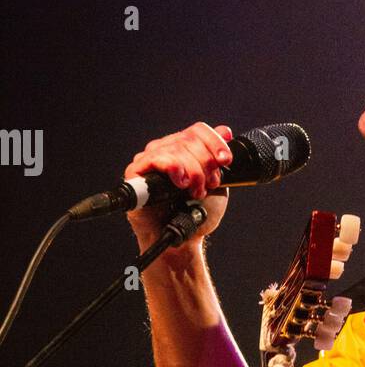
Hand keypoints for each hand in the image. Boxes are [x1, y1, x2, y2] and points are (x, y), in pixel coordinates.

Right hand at [124, 121, 234, 253]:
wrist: (183, 236)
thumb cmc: (196, 212)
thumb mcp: (216, 183)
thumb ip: (218, 159)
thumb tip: (224, 131)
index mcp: (184, 149)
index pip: (198, 130)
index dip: (214, 143)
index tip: (225, 161)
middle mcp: (166, 150)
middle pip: (189, 138)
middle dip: (206, 163)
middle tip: (208, 185)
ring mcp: (150, 159)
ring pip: (176, 148)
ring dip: (193, 172)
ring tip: (195, 191)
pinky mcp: (136, 171)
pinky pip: (156, 159)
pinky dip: (173, 168)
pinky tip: (180, 182)